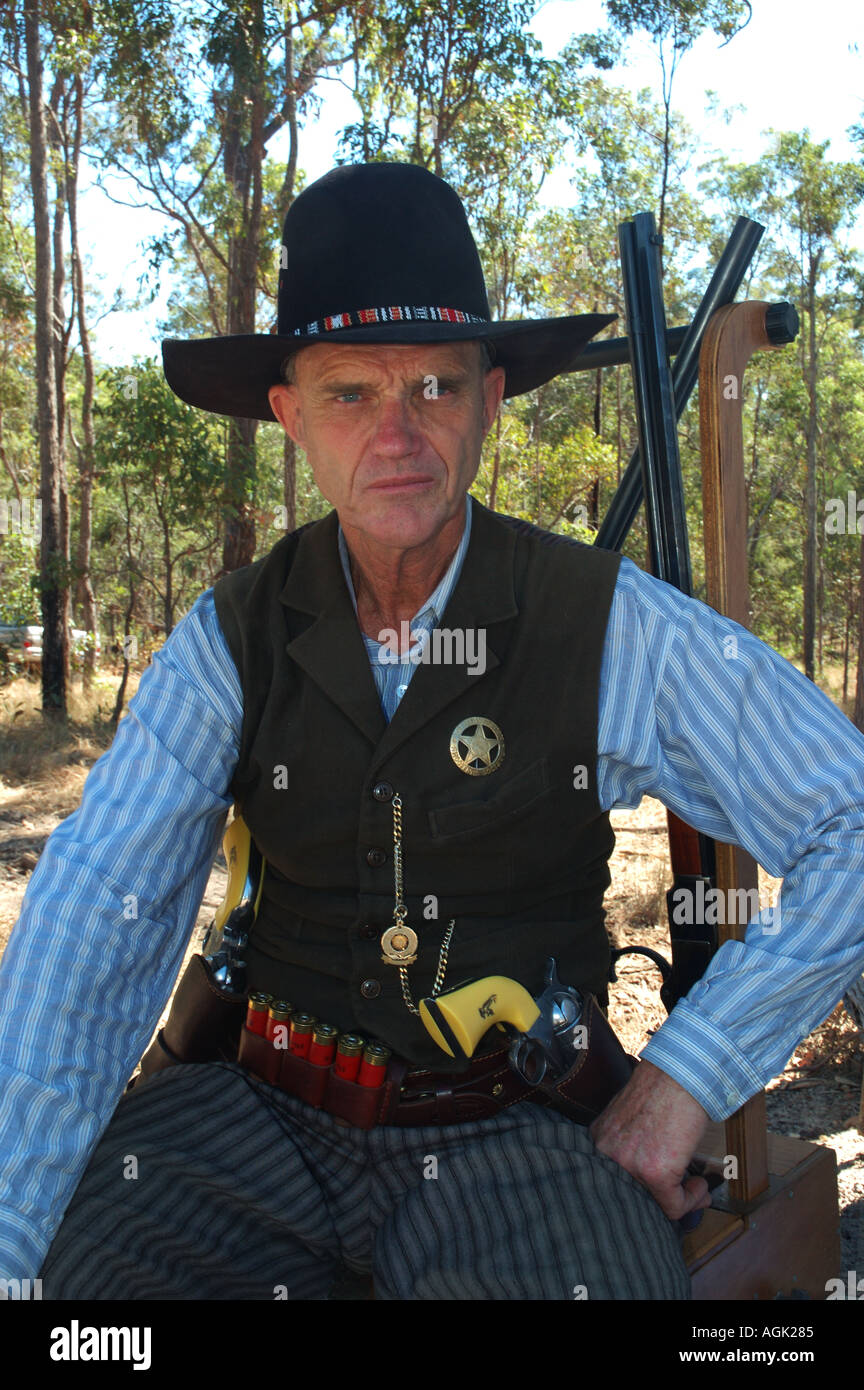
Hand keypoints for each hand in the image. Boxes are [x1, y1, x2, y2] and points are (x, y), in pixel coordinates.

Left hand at [589, 1058, 712, 1221]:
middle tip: (686, 1195)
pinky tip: (701, 1185)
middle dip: (662, 1200)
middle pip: (632, 1196)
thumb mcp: (637, 1117)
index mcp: (600, 1139)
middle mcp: (606, 1154)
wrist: (683, 1072)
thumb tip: (654, 1177)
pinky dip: (692, 1201)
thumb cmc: (666, 1088)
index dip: (645, 1190)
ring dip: (680, 1200)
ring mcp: (628, 1164)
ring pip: (654, 1204)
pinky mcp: (654, 1173)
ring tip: (695, 1188)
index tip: (666, 1189)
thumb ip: (636, 1145)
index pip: (616, 1180)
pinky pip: (673, 1206)